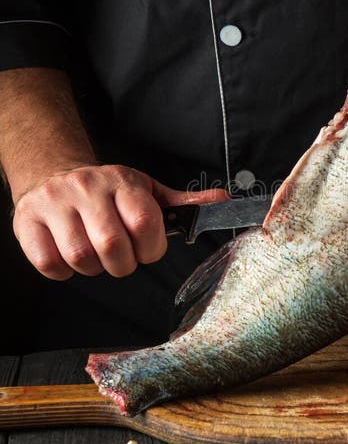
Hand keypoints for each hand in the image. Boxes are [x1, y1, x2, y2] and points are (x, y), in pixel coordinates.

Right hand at [12, 164, 228, 279]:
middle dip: (122, 264)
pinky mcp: (27, 221)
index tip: (146, 249)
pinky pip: (47, 263)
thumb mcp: (147, 190)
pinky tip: (69, 260)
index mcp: (122, 183)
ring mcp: (55, 204)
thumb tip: (225, 200)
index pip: (144, 222)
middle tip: (121, 259)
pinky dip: (62, 272)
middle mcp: (87, 189)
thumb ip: (183, 203)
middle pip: (111, 245)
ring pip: (79, 257)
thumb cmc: (108, 191)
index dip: (151, 248)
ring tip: (95, 257)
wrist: (54, 171)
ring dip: (92, 269)